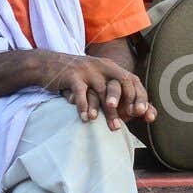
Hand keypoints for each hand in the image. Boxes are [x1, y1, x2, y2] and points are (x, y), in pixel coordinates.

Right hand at [34, 51, 155, 128]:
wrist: (48, 65)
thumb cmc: (79, 80)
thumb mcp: (99, 83)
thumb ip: (116, 96)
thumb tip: (143, 113)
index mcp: (111, 68)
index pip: (131, 79)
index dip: (139, 95)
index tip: (141, 112)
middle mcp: (102, 66)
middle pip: (120, 83)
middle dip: (127, 100)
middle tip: (129, 117)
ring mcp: (86, 70)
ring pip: (101, 90)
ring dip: (108, 110)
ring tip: (113, 127)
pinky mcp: (71, 76)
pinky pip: (80, 92)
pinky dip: (84, 106)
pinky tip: (87, 119)